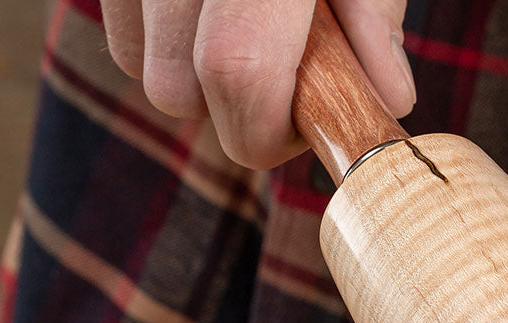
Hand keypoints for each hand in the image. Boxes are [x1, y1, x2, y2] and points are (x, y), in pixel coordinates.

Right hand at [99, 0, 415, 167]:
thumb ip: (372, 10)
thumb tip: (389, 97)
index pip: (237, 72)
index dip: (266, 126)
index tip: (302, 126)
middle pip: (176, 88)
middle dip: (234, 105)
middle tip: (284, 69)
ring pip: (141, 67)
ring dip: (192, 73)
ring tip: (245, 24)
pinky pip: (118, 31)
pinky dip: (158, 37)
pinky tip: (203, 6)